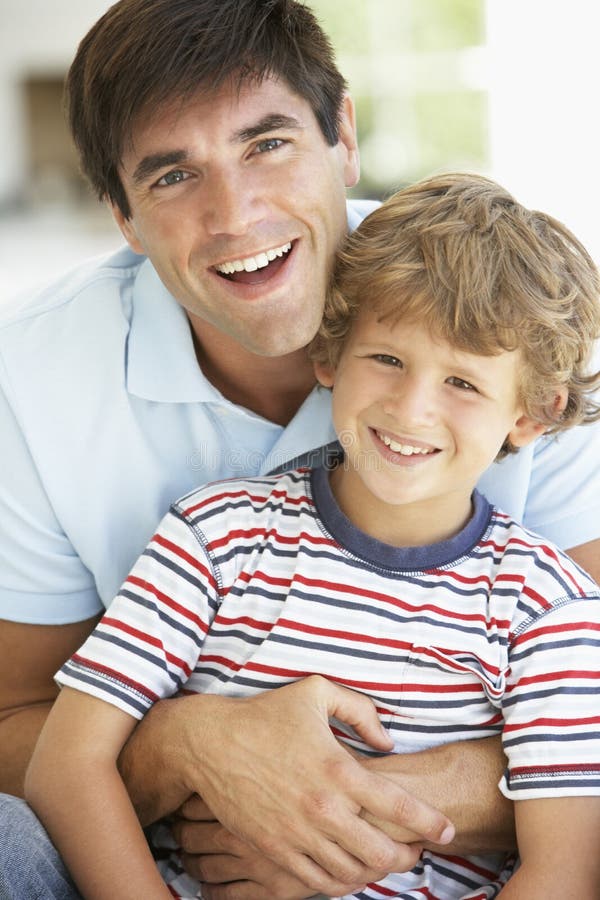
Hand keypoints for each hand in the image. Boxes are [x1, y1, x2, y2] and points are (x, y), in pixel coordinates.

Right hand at [175, 676, 453, 896]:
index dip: (430, 823)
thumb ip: (360, 710)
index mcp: (338, 769)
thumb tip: (387, 742)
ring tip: (385, 860)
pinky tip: (349, 869)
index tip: (446, 830)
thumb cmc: (266, 714)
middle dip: (407, 856)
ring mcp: (298, 835)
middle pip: (381, 853)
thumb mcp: (317, 693)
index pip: (399, 807)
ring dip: (375, 872)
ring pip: (352, 873)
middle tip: (416, 850)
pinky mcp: (276, 850)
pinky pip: (318, 881)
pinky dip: (341, 882)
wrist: (211, 744)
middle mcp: (323, 808)